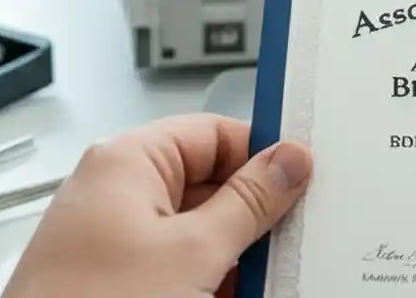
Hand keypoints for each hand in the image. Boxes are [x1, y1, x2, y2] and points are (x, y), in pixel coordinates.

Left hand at [3, 115, 311, 297]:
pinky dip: (205, 283)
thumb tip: (288, 160)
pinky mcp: (115, 282)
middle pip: (209, 185)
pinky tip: (227, 297)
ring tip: (258, 281)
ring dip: (232, 259)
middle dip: (251, 218)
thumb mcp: (194, 253)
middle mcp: (115, 193)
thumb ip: (250, 202)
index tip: (303, 180)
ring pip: (197, 234)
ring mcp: (112, 241)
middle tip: (287, 241)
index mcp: (127, 161)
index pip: (215, 133)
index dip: (263, 156)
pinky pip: (175, 268)